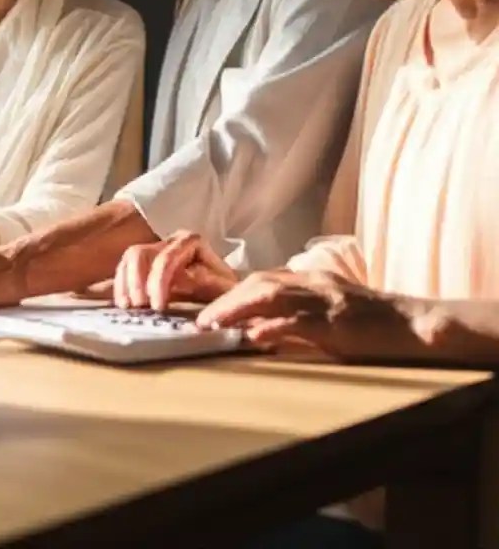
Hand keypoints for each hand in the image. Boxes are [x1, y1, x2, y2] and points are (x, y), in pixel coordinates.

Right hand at [113, 231, 237, 309]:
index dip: (158, 283)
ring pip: (128, 260)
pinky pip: (125, 270)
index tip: (157, 308)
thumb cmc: (224, 290)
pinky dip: (121, 287)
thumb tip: (176, 281)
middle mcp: (169, 242)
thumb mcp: (219, 287)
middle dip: (136, 282)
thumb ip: (198, 280)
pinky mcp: (146, 265)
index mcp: (190, 242)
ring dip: (125, 284)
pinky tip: (123, 304)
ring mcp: (155, 250)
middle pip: (140, 254)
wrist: (226, 293)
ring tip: (127, 307)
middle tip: (139, 307)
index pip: (165, 259)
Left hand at [196, 270, 427, 360]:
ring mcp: (327, 301)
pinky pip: (300, 321)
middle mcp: (315, 283)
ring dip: (236, 310)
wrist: (417, 326)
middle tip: (200, 321)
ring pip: (271, 296)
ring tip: (212, 325)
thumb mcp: (329, 313)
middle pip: (259, 283)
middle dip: (225, 301)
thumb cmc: (373, 325)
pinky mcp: (340, 323)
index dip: (230, 295)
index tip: (207, 312)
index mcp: (311, 280)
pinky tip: (253, 337)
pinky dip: (273, 328)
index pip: (261, 280)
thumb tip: (256, 330)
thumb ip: (295, 316)